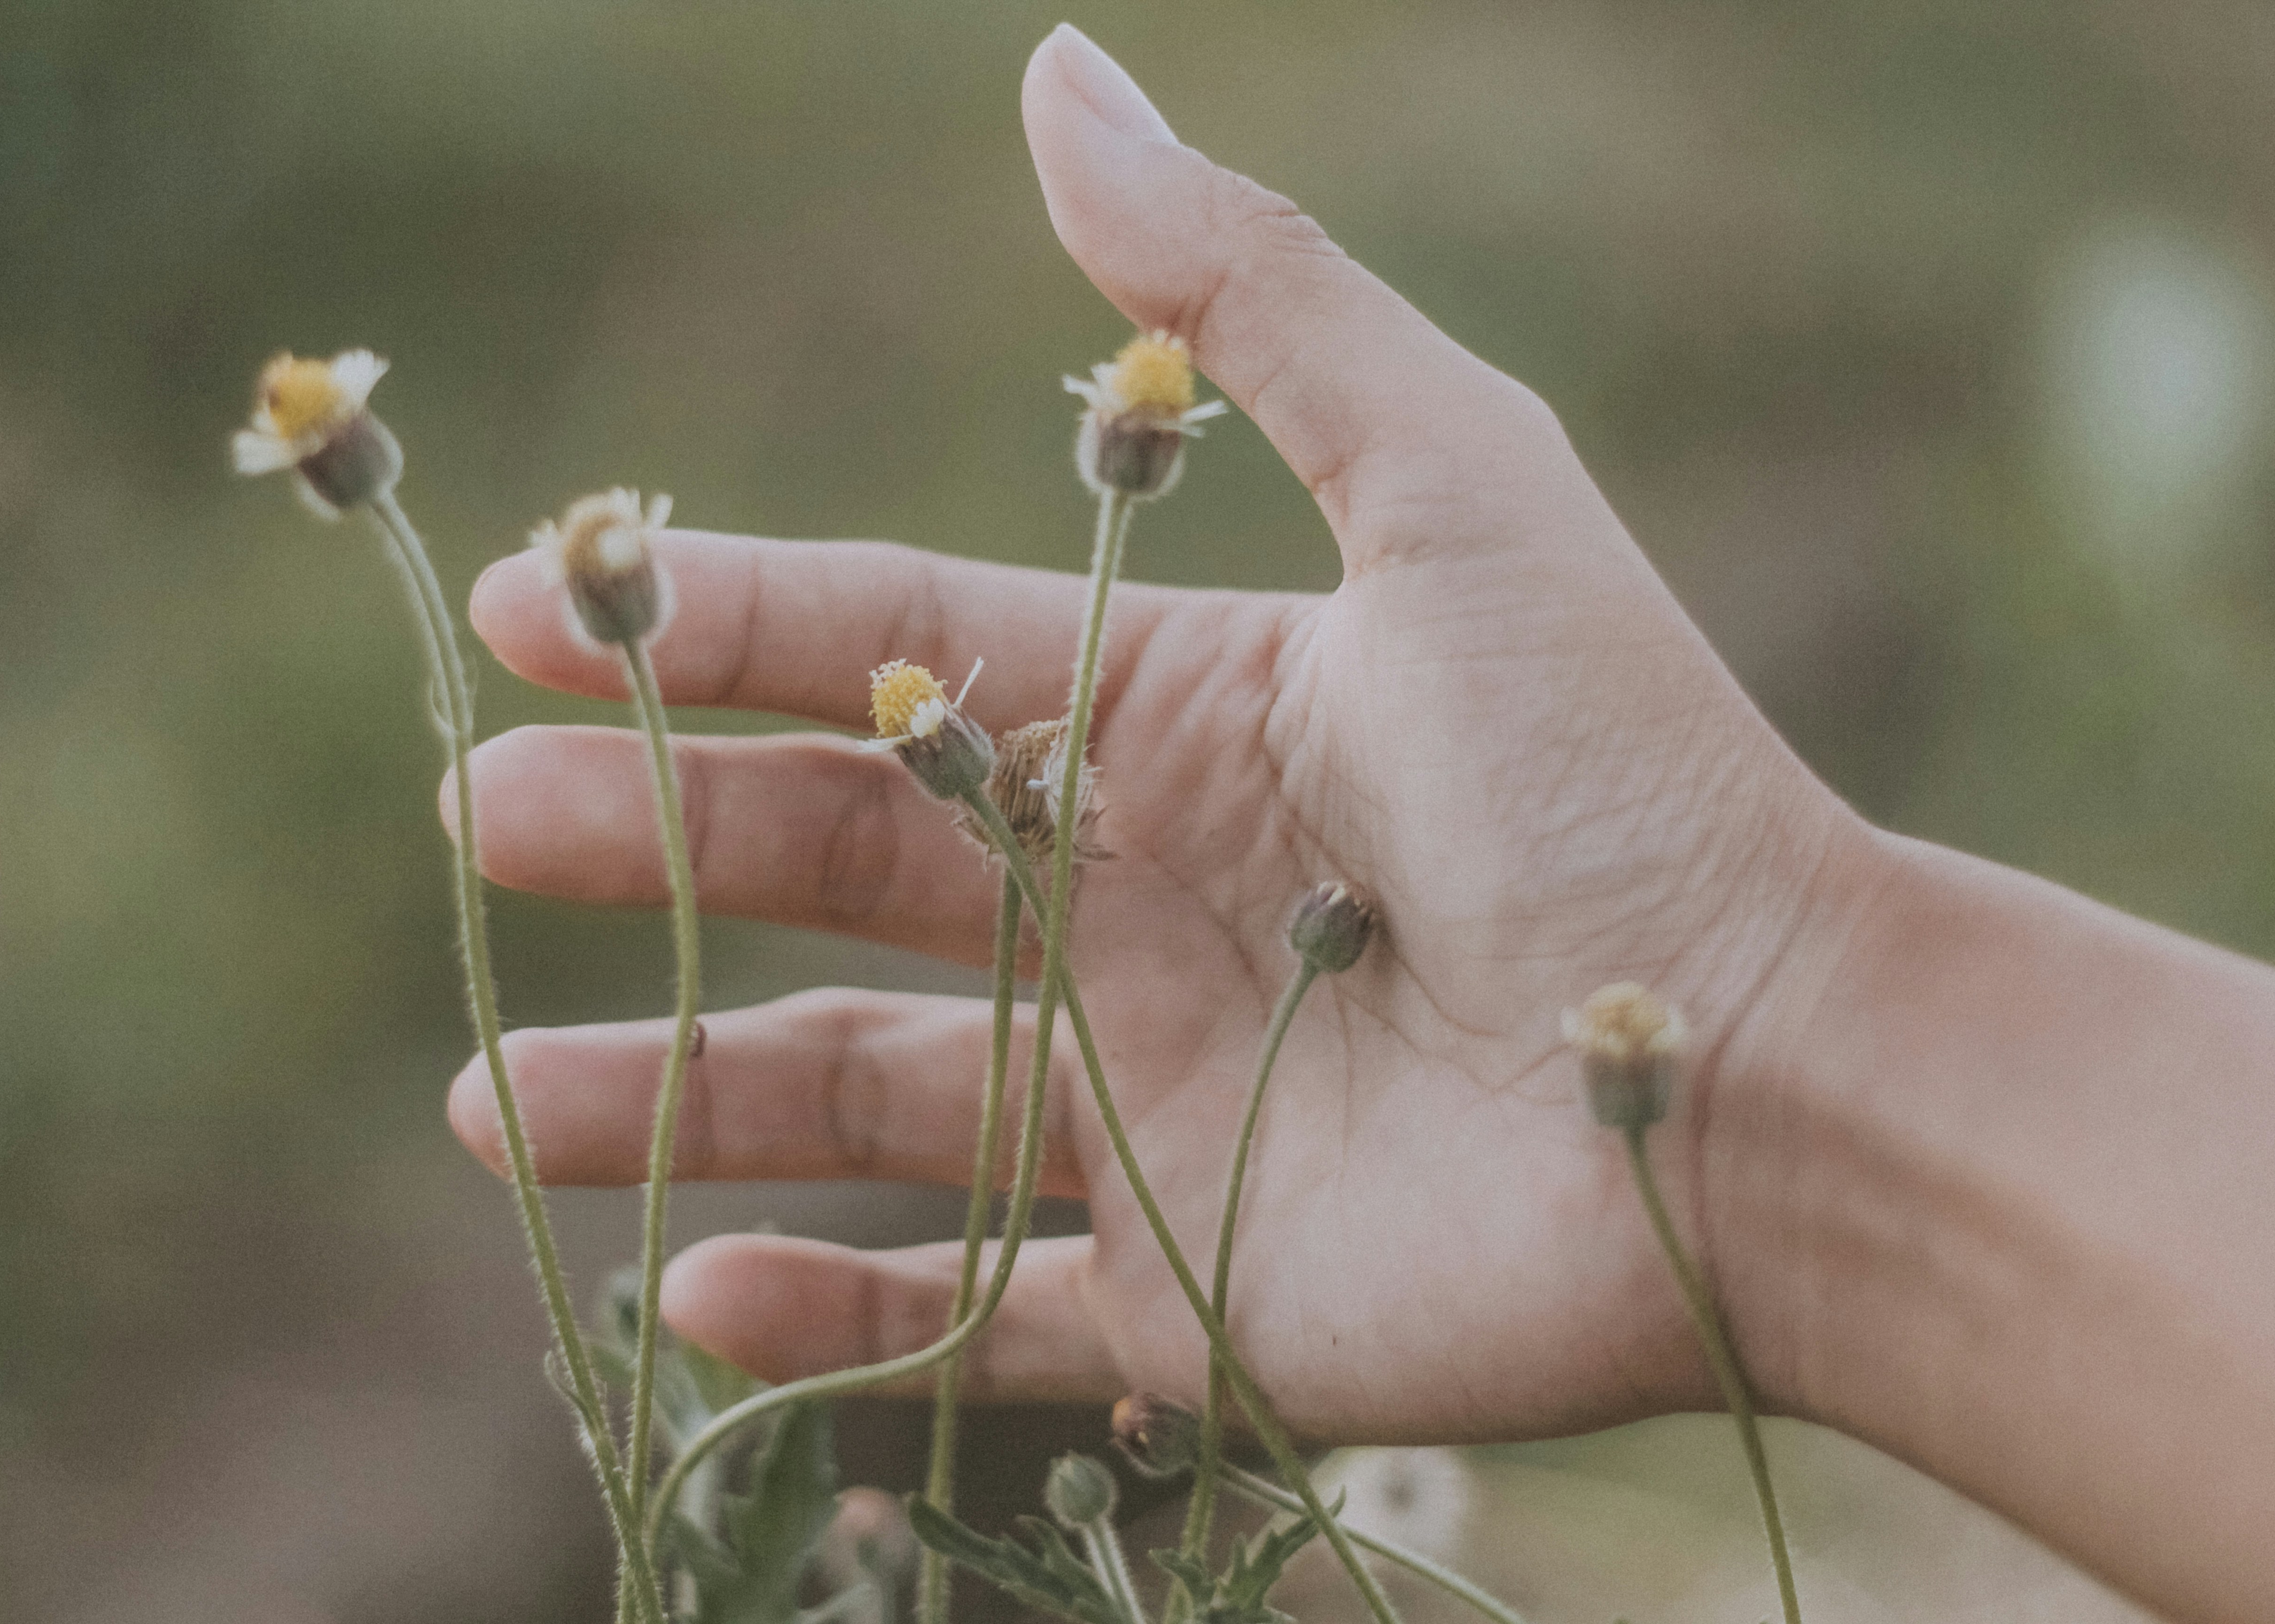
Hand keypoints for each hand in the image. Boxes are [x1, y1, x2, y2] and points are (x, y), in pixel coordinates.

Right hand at [448, 24, 1867, 1443]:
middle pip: (840, 862)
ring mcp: (1148, 1102)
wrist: (1782, 1081)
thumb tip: (1051, 72)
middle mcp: (1136, 900)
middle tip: (492, 822)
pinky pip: (968, 1309)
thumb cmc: (1624, 779)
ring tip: (495, 1107)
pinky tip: (691, 1292)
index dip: (714, 629)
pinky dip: (834, 1312)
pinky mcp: (1186, 1292)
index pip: (893, 650)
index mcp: (1173, 717)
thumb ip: (1253, 293)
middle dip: (653, 839)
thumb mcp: (1453, 482)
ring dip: (678, 1099)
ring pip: (863, 1099)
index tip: (536, 609)